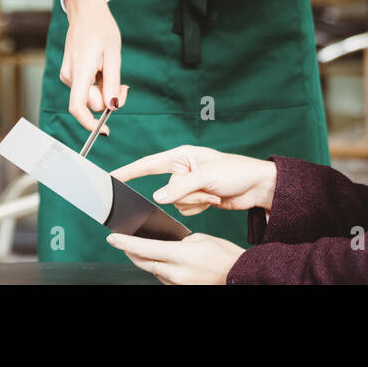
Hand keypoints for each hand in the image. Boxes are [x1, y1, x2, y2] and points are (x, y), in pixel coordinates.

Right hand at [60, 0, 128, 132]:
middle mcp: (69, 75)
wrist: (85, 11)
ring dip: (103, 90)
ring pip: (88, 95)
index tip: (105, 131)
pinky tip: (101, 68)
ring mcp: (67, 74)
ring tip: (110, 69)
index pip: (78, 107)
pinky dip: (97, 84)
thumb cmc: (101, 29)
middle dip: (107, 100)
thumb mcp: (114, 55)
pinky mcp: (69, 73)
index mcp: (80, 71)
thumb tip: (113, 107)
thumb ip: (112, 83)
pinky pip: (85, 87)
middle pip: (89, 103)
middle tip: (124, 86)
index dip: (90, 123)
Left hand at [106, 232, 244, 284]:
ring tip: (141, 248)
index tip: (112, 238)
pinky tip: (162, 261)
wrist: (239, 275)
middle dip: (131, 252)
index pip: (145, 248)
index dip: (125, 243)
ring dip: (146, 260)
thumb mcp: (200, 240)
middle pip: (144, 262)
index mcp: (180, 255)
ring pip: (153, 271)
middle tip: (121, 242)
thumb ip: (178, 242)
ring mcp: (178, 283)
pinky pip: (164, 278)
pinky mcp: (181, 289)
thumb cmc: (223, 255)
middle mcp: (176, 272)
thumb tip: (163, 245)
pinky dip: (160, 268)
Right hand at [110, 145, 276, 214]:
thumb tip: (157, 198)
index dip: (129, 171)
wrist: (256, 186)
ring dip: (196, 202)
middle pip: (166, 190)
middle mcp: (182, 169)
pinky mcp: (196, 198)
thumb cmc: (234, 171)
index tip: (111, 177)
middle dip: (188, 194)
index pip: (148, 164)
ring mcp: (188, 185)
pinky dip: (200, 207)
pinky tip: (214, 199)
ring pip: (176, 203)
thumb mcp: (205, 177)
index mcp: (181, 156)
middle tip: (208, 188)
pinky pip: (186, 210)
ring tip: (214, 192)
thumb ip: (179, 188)